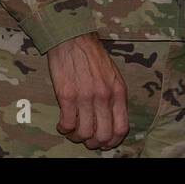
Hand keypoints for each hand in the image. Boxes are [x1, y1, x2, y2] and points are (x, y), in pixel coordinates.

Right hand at [46, 32, 129, 149]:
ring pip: (84, 133)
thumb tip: (114, 121)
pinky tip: (63, 123)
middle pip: (103, 135)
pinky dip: (64, 128)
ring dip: (77, 136)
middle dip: (94, 142)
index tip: (104, 143)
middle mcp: (104, 97)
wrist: (74, 39)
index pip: (121, 128)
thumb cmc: (94, 57)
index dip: (113, 142)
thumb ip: (115, 97)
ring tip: (73, 130)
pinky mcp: (67, 96)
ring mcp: (85, 97)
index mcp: (118, 92)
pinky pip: (67, 124)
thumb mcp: (114, 76)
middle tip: (86, 138)